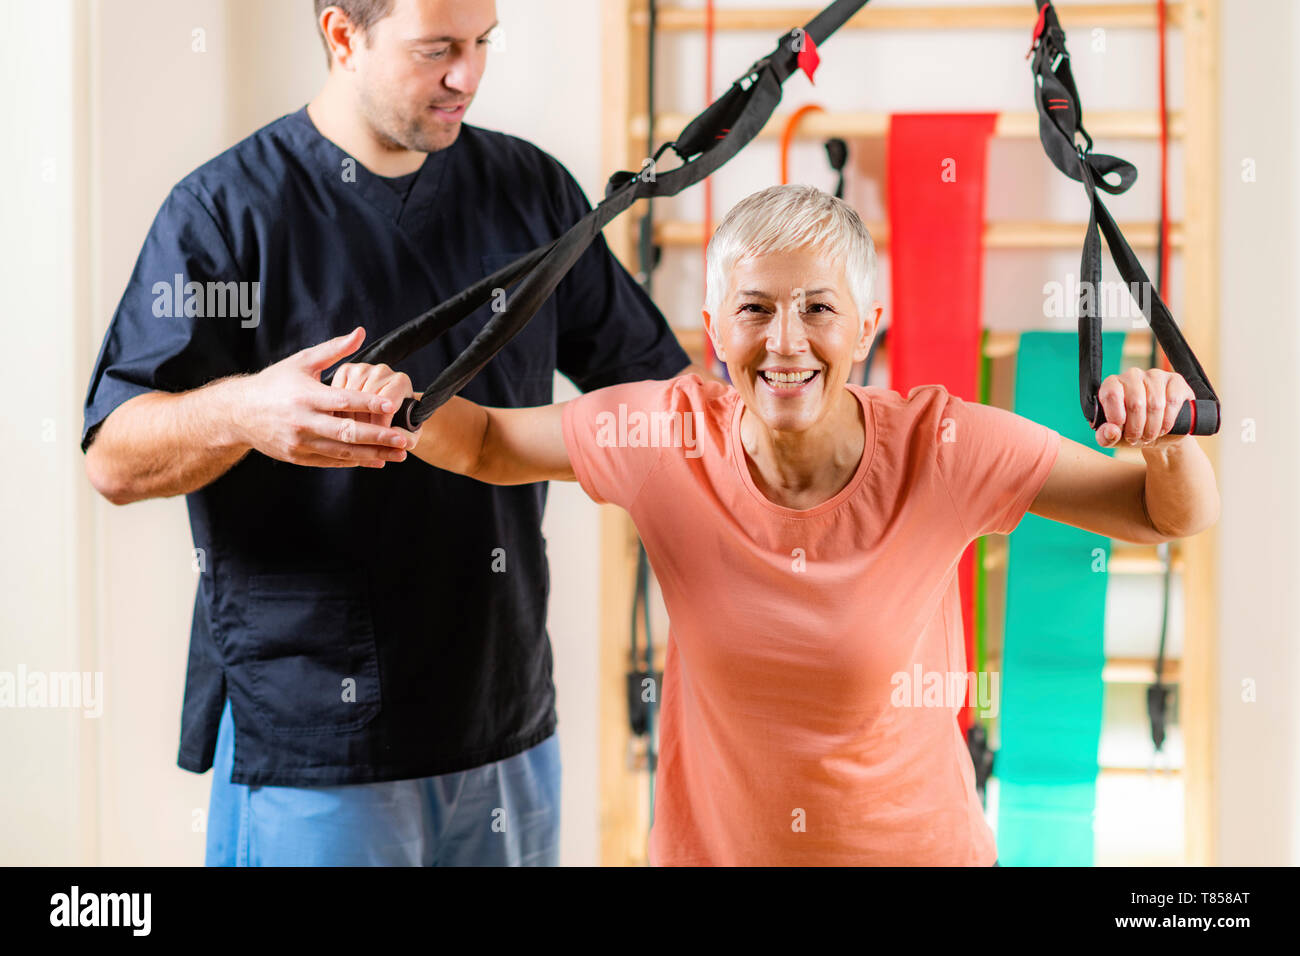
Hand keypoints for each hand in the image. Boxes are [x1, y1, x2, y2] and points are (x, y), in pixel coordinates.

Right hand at [230, 327, 412, 467]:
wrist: (238, 413)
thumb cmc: (275, 383)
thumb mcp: (301, 362)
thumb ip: (333, 349)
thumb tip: (361, 332)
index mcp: (306, 396)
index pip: (342, 400)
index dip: (368, 403)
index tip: (391, 405)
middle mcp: (303, 421)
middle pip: (346, 432)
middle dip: (378, 437)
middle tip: (404, 440)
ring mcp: (300, 442)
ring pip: (342, 452)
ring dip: (373, 454)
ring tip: (399, 455)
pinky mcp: (298, 457)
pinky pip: (331, 461)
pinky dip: (354, 462)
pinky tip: (376, 461)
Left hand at [1095, 367, 1194, 449]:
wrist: (1159, 433)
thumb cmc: (1132, 432)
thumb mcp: (1114, 438)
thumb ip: (1105, 437)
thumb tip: (1111, 431)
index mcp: (1112, 384)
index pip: (1111, 394)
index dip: (1116, 416)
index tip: (1120, 431)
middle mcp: (1132, 375)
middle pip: (1135, 403)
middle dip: (1136, 428)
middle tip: (1136, 438)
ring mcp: (1155, 375)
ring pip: (1156, 404)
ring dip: (1153, 427)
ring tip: (1149, 435)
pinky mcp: (1175, 380)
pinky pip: (1173, 400)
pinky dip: (1168, 420)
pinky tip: (1164, 428)